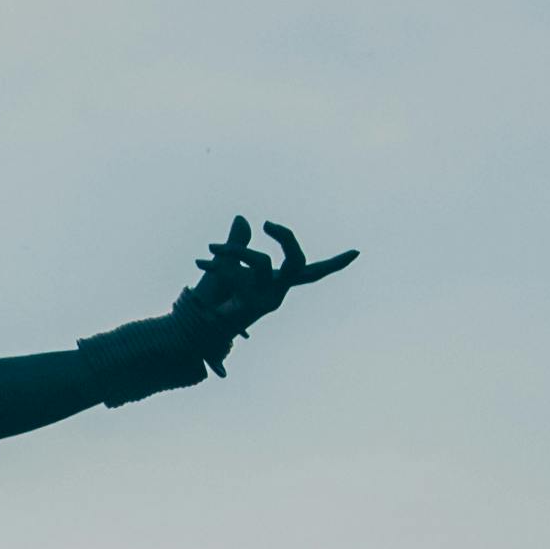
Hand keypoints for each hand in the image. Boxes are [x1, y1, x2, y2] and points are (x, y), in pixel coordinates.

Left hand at [176, 216, 350, 357]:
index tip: (357, 253)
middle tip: (267, 224)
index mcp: (277, 284)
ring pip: (262, 261)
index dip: (334, 264)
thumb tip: (242, 217)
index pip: (311, 272)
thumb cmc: (211, 302)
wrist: (192, 331)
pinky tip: (200, 263)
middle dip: (287, 239)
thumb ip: (237, 243)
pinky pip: (234, 273)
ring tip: (211, 248)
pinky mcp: (246, 306)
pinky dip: (216, 265)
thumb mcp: (226, 267)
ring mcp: (264, 302)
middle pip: (299, 264)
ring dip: (235, 250)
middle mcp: (276, 294)